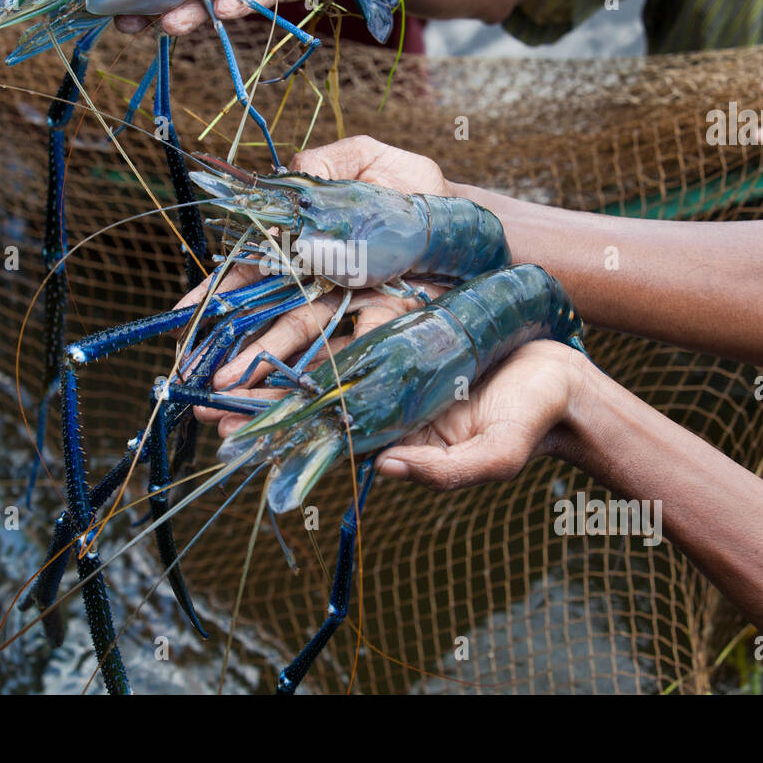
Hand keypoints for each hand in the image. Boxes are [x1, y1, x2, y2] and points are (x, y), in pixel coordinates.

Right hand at [173, 136, 454, 403]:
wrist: (478, 228)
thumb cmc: (420, 190)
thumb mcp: (374, 161)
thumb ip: (329, 163)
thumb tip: (293, 172)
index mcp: (310, 243)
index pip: (254, 270)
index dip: (219, 292)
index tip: (184, 314)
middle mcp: (323, 284)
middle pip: (265, 318)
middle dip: (226, 347)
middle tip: (190, 375)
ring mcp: (349, 316)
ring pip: (294, 348)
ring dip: (256, 375)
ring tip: (220, 400)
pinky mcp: (380, 340)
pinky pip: (339, 365)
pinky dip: (307, 385)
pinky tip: (276, 407)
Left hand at [210, 338, 590, 491]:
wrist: (561, 378)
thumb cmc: (530, 424)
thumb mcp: (493, 458)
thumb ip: (443, 471)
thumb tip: (387, 469)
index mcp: (391, 429)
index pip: (318, 431)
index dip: (272, 429)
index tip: (225, 428)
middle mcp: (381, 390)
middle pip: (306, 389)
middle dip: (255, 391)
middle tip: (202, 392)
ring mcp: (391, 350)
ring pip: (321, 344)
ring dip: (272, 347)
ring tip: (224, 348)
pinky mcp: (406, 313)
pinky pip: (353, 304)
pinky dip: (314, 301)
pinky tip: (275, 290)